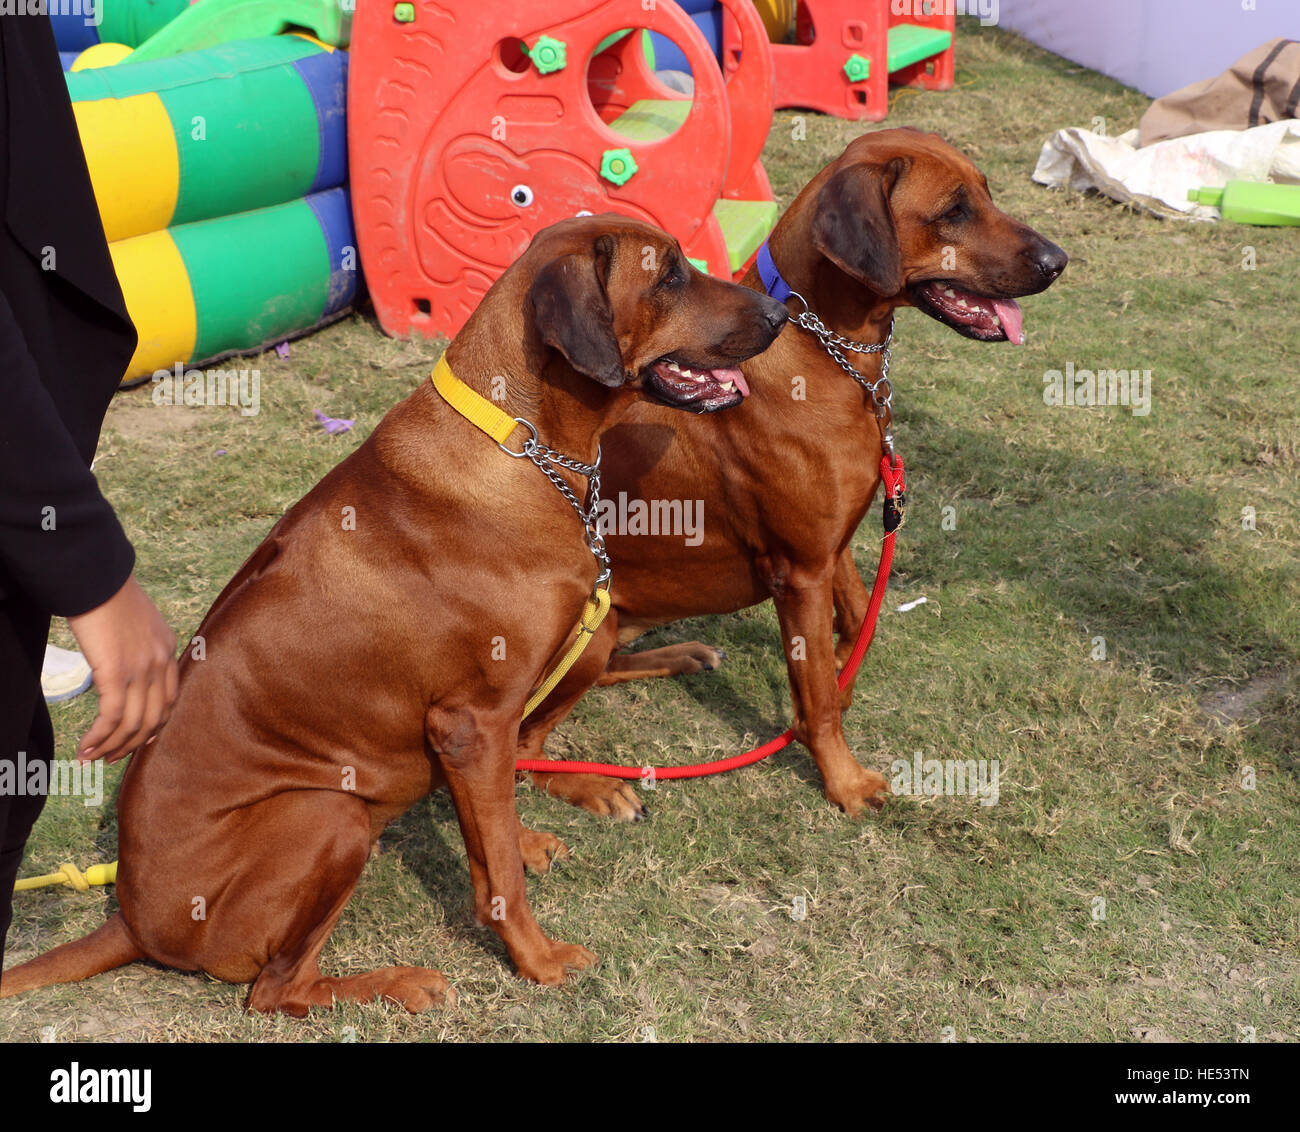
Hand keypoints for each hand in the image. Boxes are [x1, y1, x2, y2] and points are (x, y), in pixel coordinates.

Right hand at [67, 573, 178, 762]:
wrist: (97, 577)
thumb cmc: (108, 595)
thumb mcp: (136, 621)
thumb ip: (137, 645)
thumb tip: (121, 663)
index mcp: (169, 649)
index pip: (170, 699)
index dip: (155, 725)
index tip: (139, 740)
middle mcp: (161, 662)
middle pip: (154, 718)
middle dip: (132, 743)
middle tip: (112, 757)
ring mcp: (142, 669)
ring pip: (133, 723)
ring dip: (111, 746)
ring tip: (93, 758)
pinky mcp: (117, 673)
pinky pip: (112, 716)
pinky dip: (99, 736)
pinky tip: (86, 746)